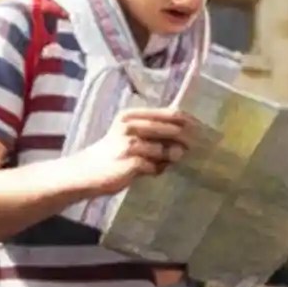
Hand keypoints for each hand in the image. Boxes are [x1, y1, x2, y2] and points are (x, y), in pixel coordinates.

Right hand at [73, 108, 193, 196]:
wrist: (85, 173)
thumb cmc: (111, 155)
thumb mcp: (129, 136)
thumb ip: (154, 135)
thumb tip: (184, 143)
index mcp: (131, 115)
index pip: (170, 113)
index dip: (189, 122)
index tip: (201, 131)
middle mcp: (130, 126)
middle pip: (172, 129)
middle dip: (186, 141)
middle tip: (191, 150)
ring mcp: (130, 143)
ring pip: (165, 151)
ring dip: (165, 160)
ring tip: (154, 164)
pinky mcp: (131, 162)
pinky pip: (156, 167)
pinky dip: (155, 171)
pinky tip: (146, 172)